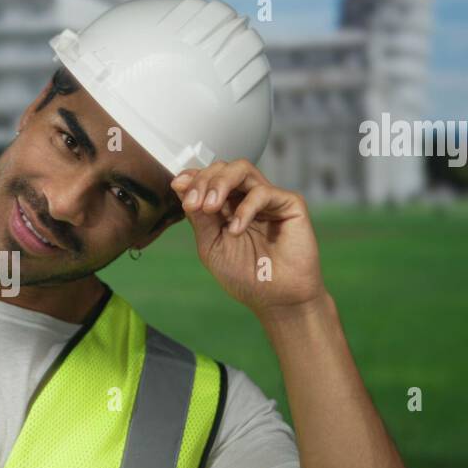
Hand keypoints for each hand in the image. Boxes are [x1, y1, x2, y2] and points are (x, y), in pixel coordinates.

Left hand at [171, 159, 326, 316]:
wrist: (276, 299)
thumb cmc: (246, 276)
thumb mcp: (211, 246)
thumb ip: (199, 217)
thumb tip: (181, 185)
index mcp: (226, 207)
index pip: (208, 179)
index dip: (193, 177)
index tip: (178, 185)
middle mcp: (246, 198)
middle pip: (223, 168)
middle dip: (204, 181)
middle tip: (194, 203)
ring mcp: (268, 199)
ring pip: (242, 169)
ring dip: (220, 183)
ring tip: (210, 207)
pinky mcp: (290, 204)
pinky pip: (263, 192)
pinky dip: (245, 208)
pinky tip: (236, 229)